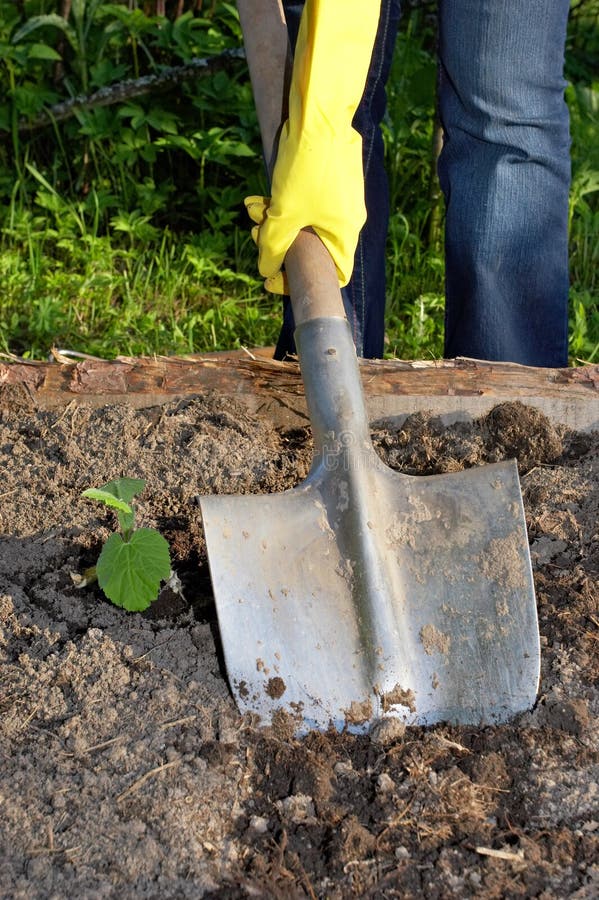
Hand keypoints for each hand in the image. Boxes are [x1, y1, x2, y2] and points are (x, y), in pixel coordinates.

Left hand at [247, 0, 380, 293]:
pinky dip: (280, 204)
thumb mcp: (284, 214)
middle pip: (310, 247)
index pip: (333, 274)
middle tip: (255, 234)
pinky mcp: (327, 181)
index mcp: (345, 233)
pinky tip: (258, 198)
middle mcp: (346, 219)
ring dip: (273, 221)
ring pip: (302, 223)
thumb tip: (266, 270)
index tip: (272, 280)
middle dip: (277, 243)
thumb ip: (273, 246)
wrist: (319, 115)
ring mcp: (338, 199)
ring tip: (253, 210)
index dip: (299, 282)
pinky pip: (302, 203)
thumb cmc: (306, 169)